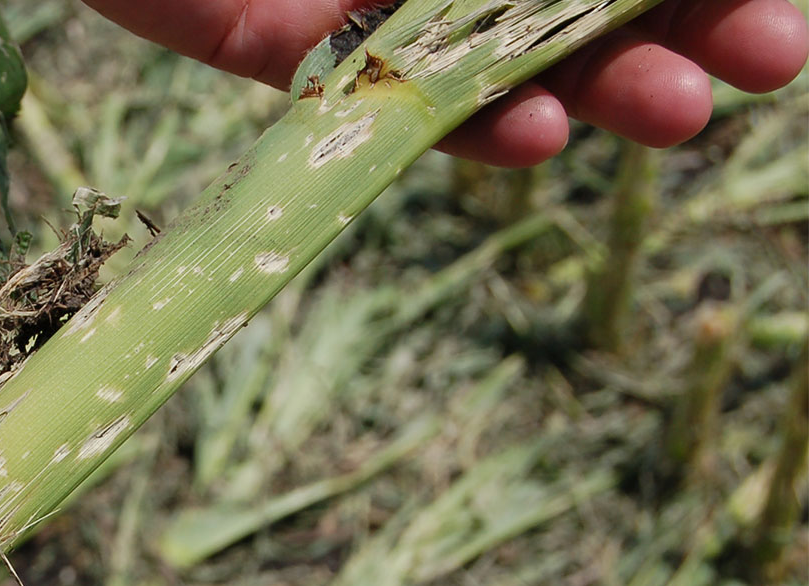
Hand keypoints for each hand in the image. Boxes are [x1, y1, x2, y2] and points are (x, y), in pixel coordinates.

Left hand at [81, 0, 807, 165]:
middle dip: (675, 32)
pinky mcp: (266, 36)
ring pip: (482, 64)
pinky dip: (445, 119)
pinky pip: (362, 93)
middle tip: (759, 61)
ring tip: (670, 110)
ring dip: (582, 94)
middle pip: (571, 5)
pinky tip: (525, 134)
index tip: (776, 7)